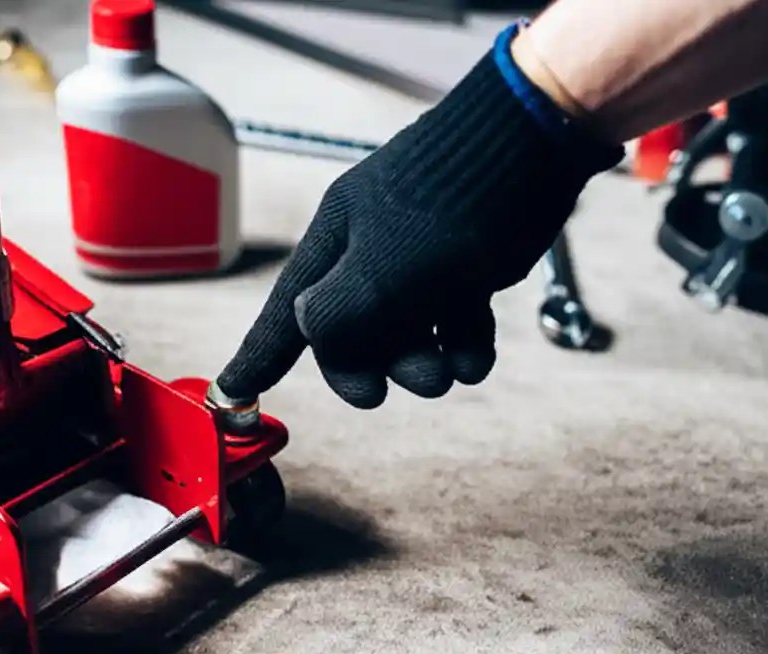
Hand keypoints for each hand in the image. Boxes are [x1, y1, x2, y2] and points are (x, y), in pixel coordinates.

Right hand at [217, 51, 620, 408]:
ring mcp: (419, 261)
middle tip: (384, 390)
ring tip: (452, 369)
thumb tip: (315, 339)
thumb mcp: (380, 274)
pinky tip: (476, 356)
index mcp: (334, 244)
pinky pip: (451, 326)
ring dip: (425, 366)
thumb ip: (338, 319)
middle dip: (369, 369)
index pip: (284, 312)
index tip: (233, 394)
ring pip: (408, 337)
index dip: (257, 357)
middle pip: (352, 336)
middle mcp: (370, 253)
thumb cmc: (448, 206)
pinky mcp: (465, 265)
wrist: (534, 144)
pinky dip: (463, 348)